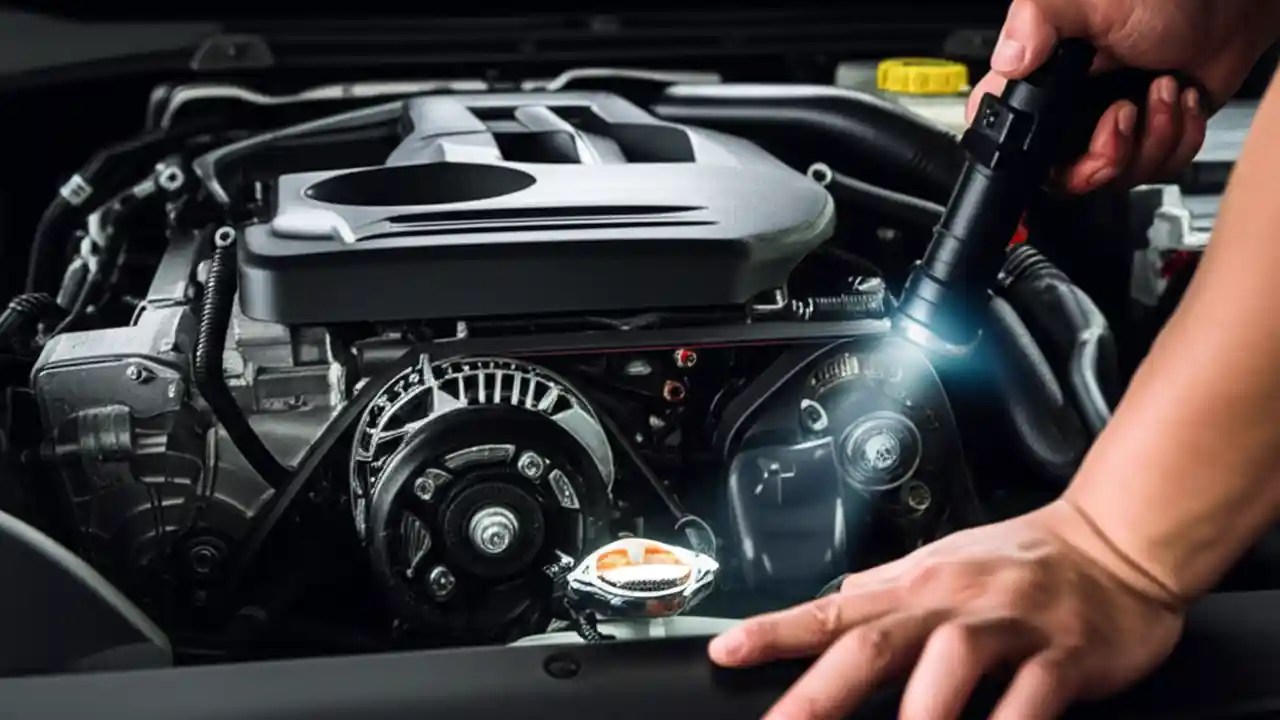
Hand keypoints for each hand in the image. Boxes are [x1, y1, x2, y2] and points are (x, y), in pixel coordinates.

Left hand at [708, 501, 1185, 719]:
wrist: (1116, 542)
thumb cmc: (1020, 562)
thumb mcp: (940, 564)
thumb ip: (883, 592)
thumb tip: (827, 610)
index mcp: (915, 584)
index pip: (831, 611)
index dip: (775, 632)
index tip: (726, 652)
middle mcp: (951, 601)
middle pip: (873, 646)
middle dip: (818, 696)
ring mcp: (1007, 625)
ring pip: (948, 669)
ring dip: (916, 717)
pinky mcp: (1064, 653)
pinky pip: (1029, 700)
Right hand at [968, 0, 1279, 193]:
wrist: (1226, 8)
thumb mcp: (1091, 1)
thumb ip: (1040, 21)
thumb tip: (1009, 62)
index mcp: (1039, 81)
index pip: (1002, 138)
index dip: (1022, 160)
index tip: (1062, 147)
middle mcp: (1068, 111)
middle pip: (1064, 176)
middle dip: (1106, 157)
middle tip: (1125, 113)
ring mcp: (1108, 129)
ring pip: (1117, 178)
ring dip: (1153, 138)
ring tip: (1162, 88)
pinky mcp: (1148, 139)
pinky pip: (1157, 170)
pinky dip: (1179, 138)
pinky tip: (1180, 100)